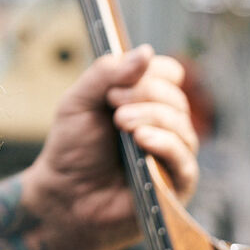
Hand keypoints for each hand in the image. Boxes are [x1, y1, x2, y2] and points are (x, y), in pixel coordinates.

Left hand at [29, 45, 199, 249]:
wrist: (65, 197)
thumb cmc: (72, 151)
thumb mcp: (79, 102)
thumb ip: (107, 73)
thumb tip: (146, 51)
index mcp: (146, 104)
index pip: (169, 76)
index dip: (151, 73)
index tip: (117, 84)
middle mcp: (166, 127)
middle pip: (176, 99)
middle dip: (145, 95)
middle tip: (113, 105)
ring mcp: (174, 157)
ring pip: (181, 126)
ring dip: (152, 118)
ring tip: (120, 124)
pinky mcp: (177, 186)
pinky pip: (184, 159)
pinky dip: (165, 144)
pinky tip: (142, 140)